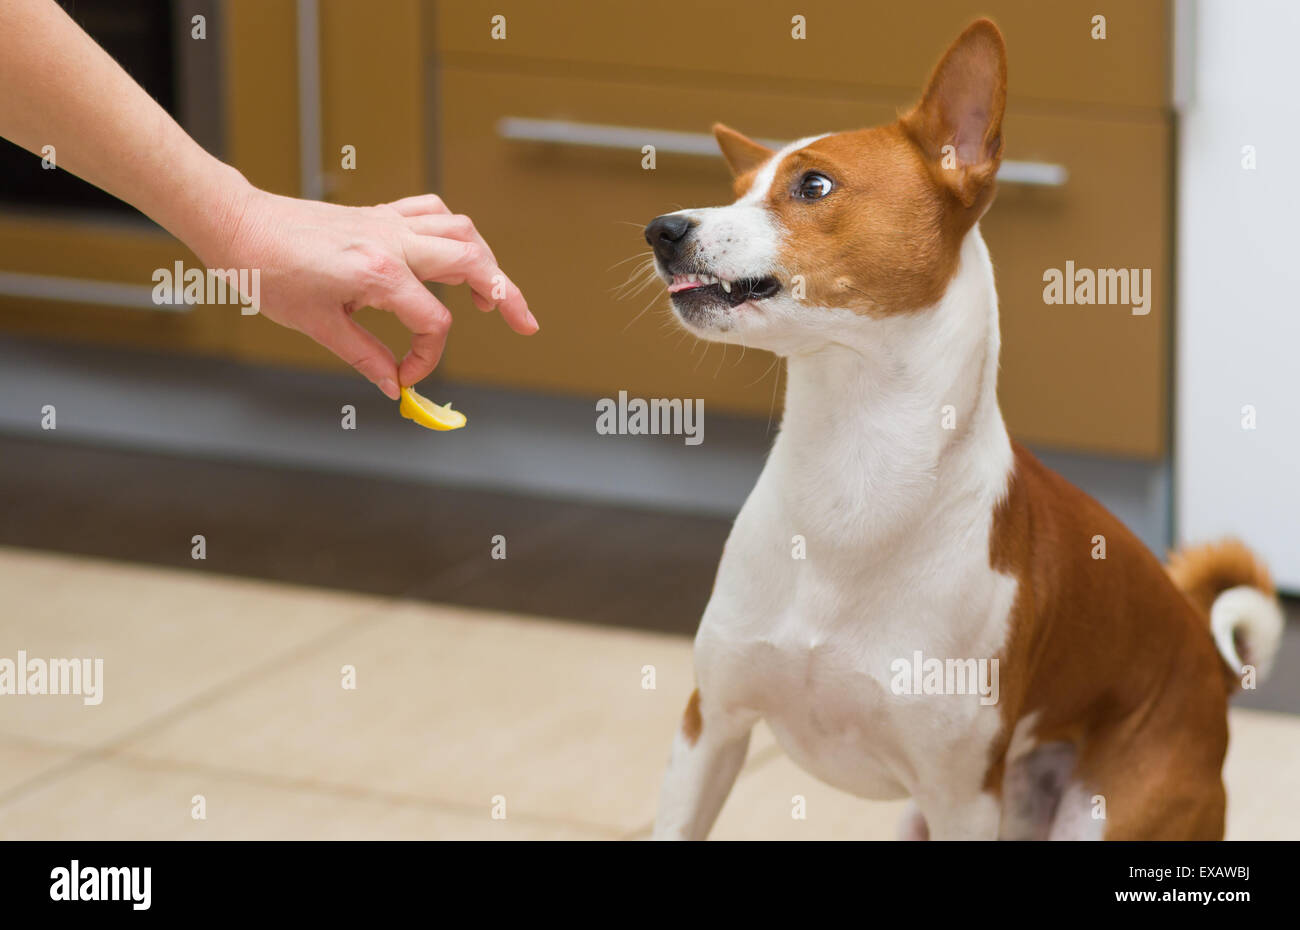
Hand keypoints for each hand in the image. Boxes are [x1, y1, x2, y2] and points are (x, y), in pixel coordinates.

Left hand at [200, 184, 536, 398]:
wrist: (239, 226)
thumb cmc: (267, 271)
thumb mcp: (318, 325)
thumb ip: (364, 354)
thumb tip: (391, 382)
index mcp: (378, 274)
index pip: (433, 322)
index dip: (427, 357)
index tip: (405, 376)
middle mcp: (392, 242)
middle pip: (475, 264)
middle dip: (507, 295)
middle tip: (525, 323)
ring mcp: (388, 223)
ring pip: (462, 231)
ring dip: (486, 261)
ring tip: (492, 293)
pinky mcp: (379, 214)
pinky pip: (433, 212)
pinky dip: (453, 231)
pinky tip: (453, 255)